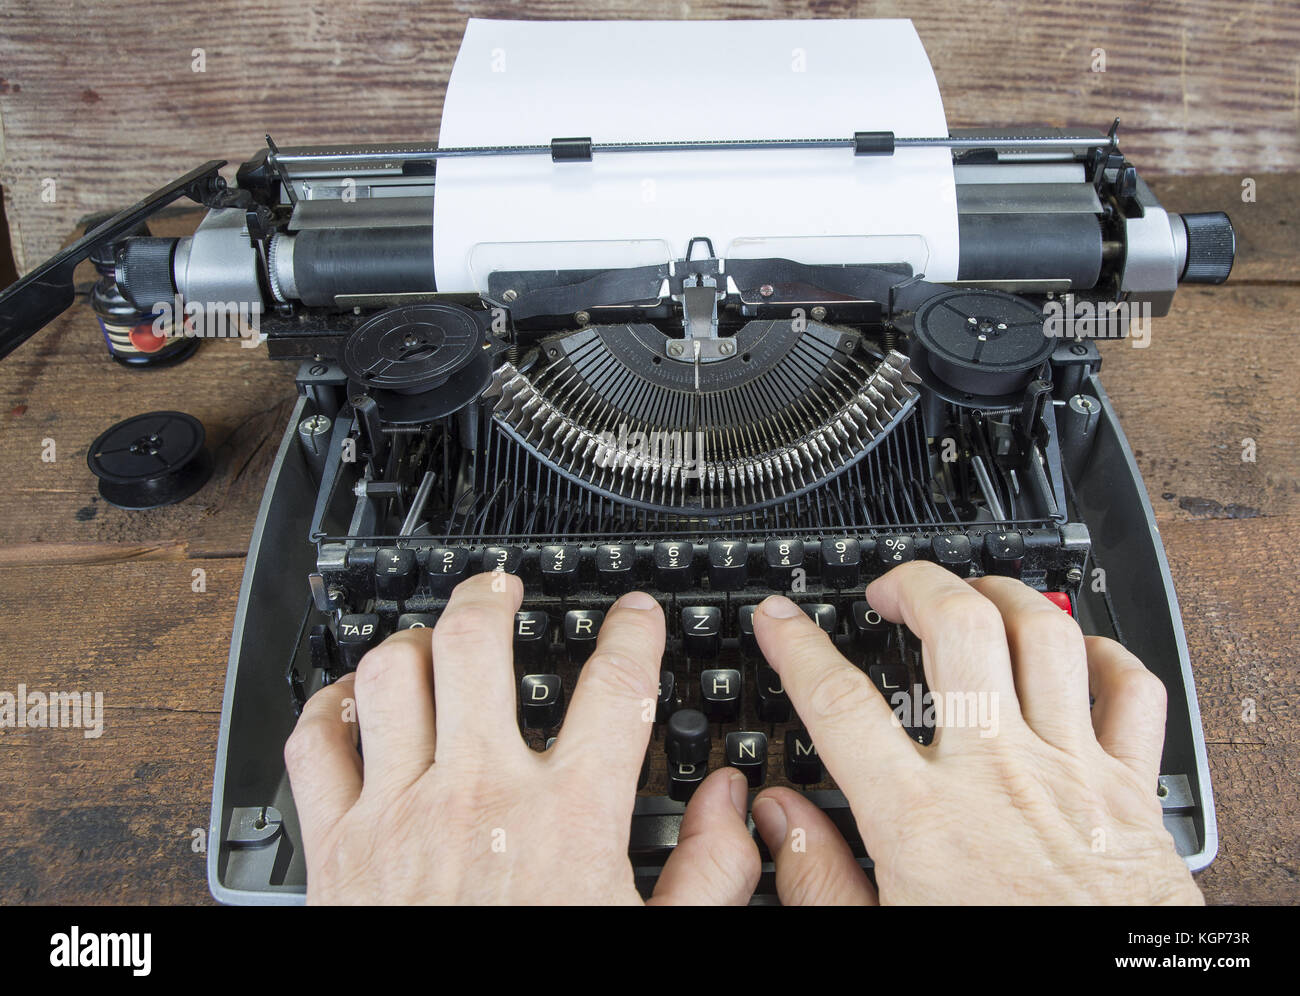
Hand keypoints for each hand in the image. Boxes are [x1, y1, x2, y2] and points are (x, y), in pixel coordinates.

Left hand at [284, 574, 758, 904]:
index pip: (614, 687)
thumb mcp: (657, 945)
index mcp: (566, 819)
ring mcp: (399, 815)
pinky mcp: (338, 847)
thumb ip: (710, 871)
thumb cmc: (547, 991)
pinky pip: (314, 746)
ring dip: (411, 643)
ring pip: (389, 678)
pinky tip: (351, 705)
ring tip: (432, 639)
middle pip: (476, 646)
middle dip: (490, 596)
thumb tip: (733, 803)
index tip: (635, 613)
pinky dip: (328, 710)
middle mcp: (478, 798)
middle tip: (502, 587)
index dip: (633, 631)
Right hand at [749, 562, 1202, 904]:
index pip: (840, 703)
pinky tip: (1078, 652)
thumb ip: (820, 878)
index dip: (798, 646)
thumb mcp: (882, 940)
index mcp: (924, 819)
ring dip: (1001, 595)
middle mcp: (998, 775)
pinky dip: (1106, 653)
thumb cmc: (1000, 978)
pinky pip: (1132, 689)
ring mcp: (1071, 772)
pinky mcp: (1132, 789)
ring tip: (972, 595)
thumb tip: (777, 818)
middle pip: (957, 629)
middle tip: (889, 591)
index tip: (780, 619)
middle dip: (916, 585)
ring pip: (1044, 635)